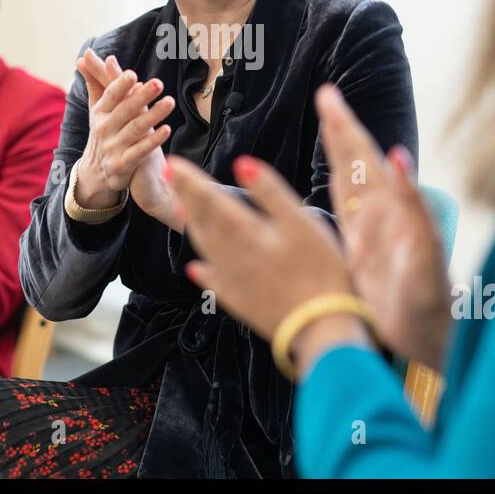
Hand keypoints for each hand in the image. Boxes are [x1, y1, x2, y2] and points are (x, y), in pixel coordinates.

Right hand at [73, 49, 174, 216]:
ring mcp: (113, 148)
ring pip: (135, 129)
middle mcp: (104, 129)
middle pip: (125, 111)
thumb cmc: (103, 133)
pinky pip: (140, 152)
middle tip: (158, 83)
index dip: (120, 85)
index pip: (110, 96)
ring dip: (153, 115)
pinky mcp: (123, 165)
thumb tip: (85, 55)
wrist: (96, 173)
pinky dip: (153, 141)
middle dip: (141, 96)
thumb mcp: (97, 109)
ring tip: (170, 102)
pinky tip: (166, 129)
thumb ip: (96, 82)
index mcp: (99, 113)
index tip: (132, 74)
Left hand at [165, 153, 364, 352]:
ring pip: (206, 250)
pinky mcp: (242, 304)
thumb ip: (271, 193)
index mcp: (247, 234)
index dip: (191, 182)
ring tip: (184, 211)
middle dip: (187, 198)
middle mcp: (232, 258)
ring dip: (193, 227)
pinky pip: (214, 283)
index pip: (211, 201)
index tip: (173, 165)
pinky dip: (203, 270)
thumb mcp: (303, 225)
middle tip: (172, 179)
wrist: (323, 328)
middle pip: (203, 223)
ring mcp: (234, 283)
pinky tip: (196, 268)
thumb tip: (242, 165)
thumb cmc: (322, 271)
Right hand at [317, 85, 451, 369]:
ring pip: (352, 185)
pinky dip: (338, 193)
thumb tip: (399, 157)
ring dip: (340, 154)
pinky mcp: (366, 262)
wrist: (433, 358)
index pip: (365, 160)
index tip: (328, 97)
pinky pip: (348, 216)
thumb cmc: (432, 319)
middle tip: (326, 96)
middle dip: (342, 130)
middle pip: (358, 165)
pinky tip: (332, 183)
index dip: (345, 130)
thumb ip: (413, 212)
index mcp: (393, 217)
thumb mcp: (424, 265)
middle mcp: (385, 223)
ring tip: (330, 123)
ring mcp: (375, 240)